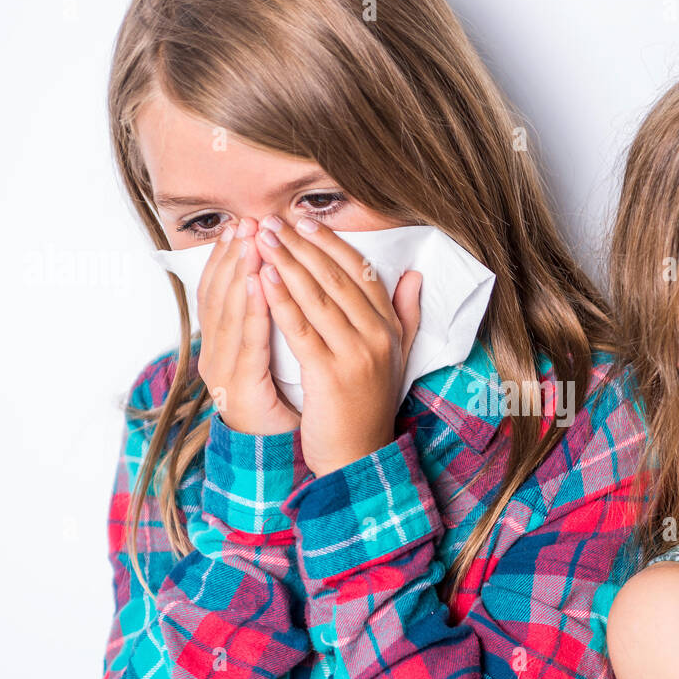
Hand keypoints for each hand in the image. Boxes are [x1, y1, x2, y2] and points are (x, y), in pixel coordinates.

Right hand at [195, 218, 302, 435]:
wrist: (284, 462)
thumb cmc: (288, 410)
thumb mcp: (281, 362)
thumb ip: (280, 325)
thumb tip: (283, 285)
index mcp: (228, 348)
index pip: (225, 293)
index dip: (232, 258)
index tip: (245, 225)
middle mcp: (218, 356)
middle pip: (220, 295)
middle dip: (233, 255)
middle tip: (246, 220)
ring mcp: (223, 373)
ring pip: (228, 311)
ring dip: (238, 270)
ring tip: (250, 238)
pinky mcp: (238, 388)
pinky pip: (245, 341)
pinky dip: (251, 309)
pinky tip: (257, 282)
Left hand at [254, 215, 421, 476]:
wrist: (358, 456)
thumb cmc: (368, 407)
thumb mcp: (395, 357)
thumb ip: (406, 315)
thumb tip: (415, 275)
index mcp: (390, 329)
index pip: (362, 273)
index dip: (332, 245)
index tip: (304, 222)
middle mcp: (378, 337)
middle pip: (337, 279)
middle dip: (302, 246)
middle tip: (273, 221)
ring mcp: (356, 355)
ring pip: (318, 297)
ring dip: (287, 263)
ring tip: (262, 238)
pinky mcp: (330, 374)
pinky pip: (302, 328)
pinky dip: (281, 300)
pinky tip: (262, 277)